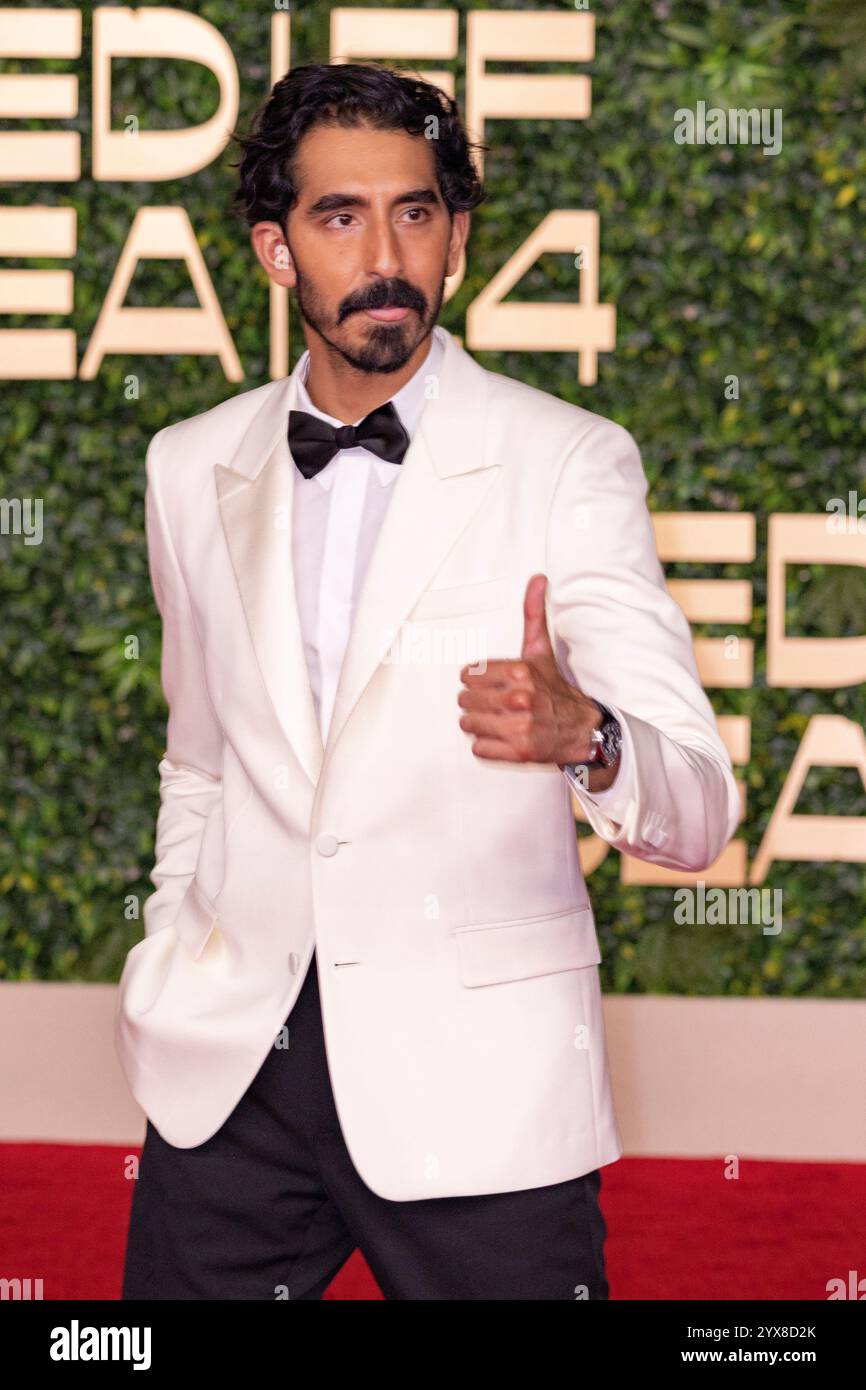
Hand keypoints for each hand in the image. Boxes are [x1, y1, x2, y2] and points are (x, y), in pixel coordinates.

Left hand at [457, 573, 619, 785]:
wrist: (582, 729)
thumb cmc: (555, 690)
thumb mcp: (541, 651)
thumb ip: (533, 615)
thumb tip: (537, 579)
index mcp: (520, 671)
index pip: (468, 675)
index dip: (477, 681)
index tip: (492, 684)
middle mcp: (520, 698)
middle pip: (465, 700)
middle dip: (476, 703)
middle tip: (495, 704)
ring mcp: (519, 727)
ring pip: (468, 724)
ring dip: (478, 724)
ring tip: (497, 721)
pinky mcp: (519, 752)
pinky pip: (479, 749)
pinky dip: (487, 746)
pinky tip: (503, 737)